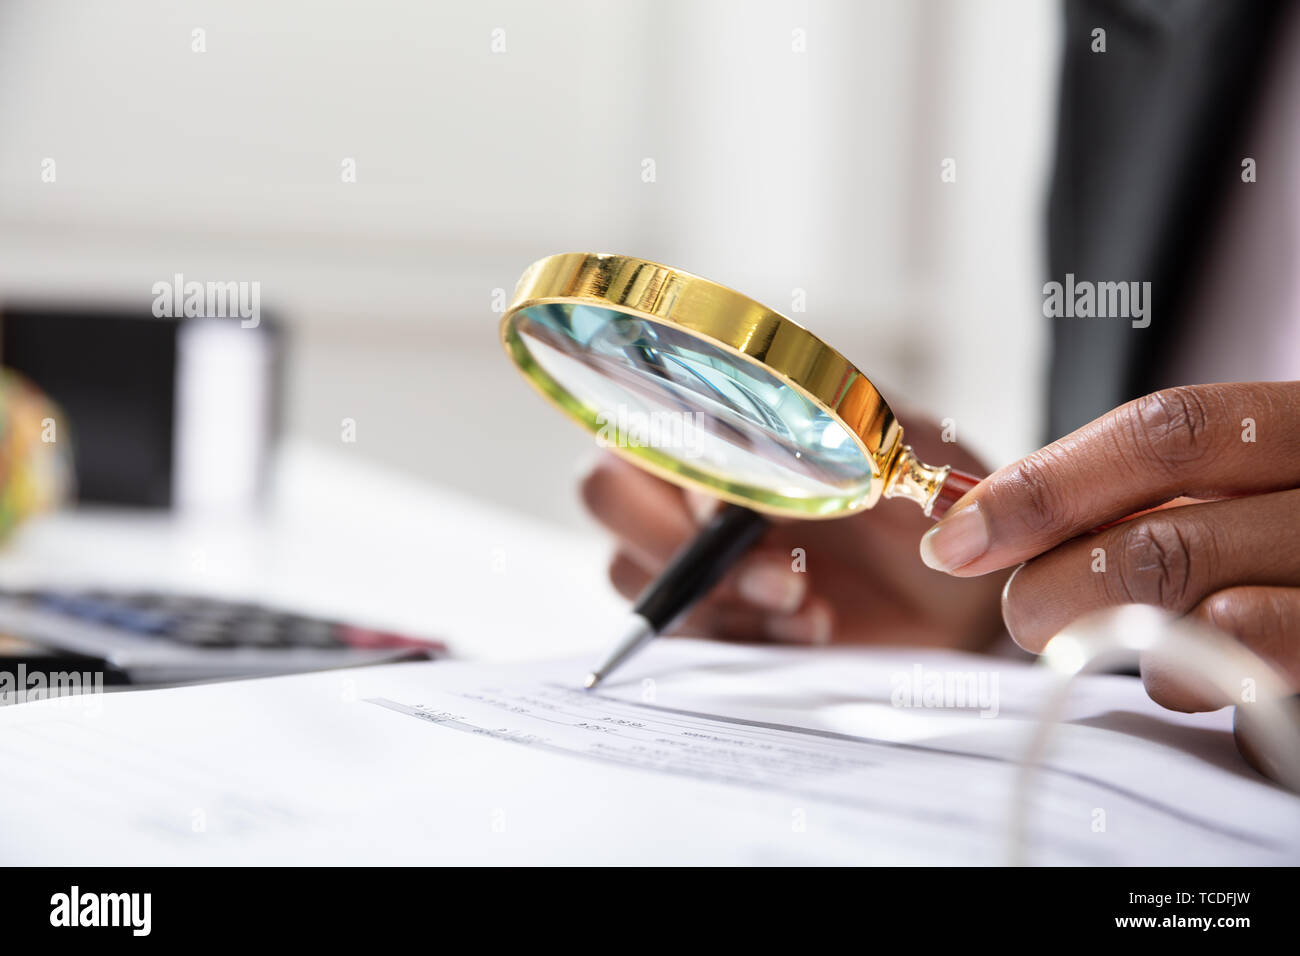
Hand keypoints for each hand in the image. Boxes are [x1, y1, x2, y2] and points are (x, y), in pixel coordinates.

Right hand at [580, 412, 1006, 649]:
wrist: (956, 586)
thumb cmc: (922, 498)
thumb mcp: (896, 448)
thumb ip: (834, 436)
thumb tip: (771, 460)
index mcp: (724, 418)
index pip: (643, 424)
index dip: (685, 474)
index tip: (754, 514)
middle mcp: (691, 478)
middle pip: (604, 494)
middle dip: (675, 542)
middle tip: (771, 574)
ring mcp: (691, 550)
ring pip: (629, 569)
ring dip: (715, 596)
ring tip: (806, 603)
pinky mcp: (710, 612)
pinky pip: (680, 630)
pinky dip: (741, 635)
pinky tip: (810, 626)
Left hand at [918, 382, 1299, 713]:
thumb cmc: (1287, 521)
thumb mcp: (1236, 476)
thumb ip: (1137, 486)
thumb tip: (981, 522)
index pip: (1164, 434)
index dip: (1044, 487)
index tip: (956, 538)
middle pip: (1164, 542)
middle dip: (1053, 589)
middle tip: (1020, 615)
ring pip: (1209, 627)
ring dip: (1122, 647)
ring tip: (1109, 645)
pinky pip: (1262, 697)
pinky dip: (1199, 694)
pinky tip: (1191, 681)